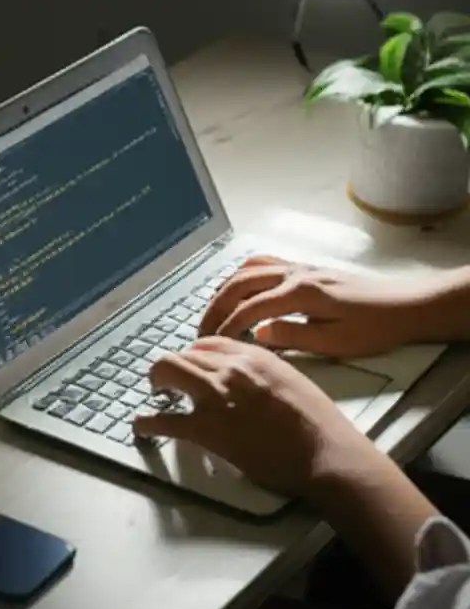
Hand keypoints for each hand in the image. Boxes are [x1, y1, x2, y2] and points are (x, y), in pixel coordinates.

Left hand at [131, 337, 383, 497]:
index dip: (195, 354)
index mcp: (255, 356)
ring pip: (166, 370)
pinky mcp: (206, 428)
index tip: (193, 367)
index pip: (209, 343)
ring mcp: (216, 396)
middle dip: (173, 366)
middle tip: (170, 382)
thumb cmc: (319, 425)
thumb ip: (264, 373)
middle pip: (184, 353)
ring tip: (157, 395)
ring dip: (157, 381)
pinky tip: (143, 427)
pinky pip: (163, 419)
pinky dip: (147, 423)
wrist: (327, 454)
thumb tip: (245, 380)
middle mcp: (232, 368)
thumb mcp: (293, 381)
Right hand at [198, 254, 442, 357]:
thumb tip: (258, 334)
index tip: (211, 345)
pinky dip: (241, 275)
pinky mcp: (304, 268)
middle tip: (201, 332)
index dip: (226, 327)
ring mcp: (299, 267)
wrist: (407, 305)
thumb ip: (293, 336)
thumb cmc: (376, 328)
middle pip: (239, 284)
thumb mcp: (336, 342)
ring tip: (212, 313)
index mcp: (301, 293)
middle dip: (215, 308)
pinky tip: (236, 290)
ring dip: (223, 290)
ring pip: (246, 269)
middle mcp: (295, 273)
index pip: (249, 308)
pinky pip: (262, 263)